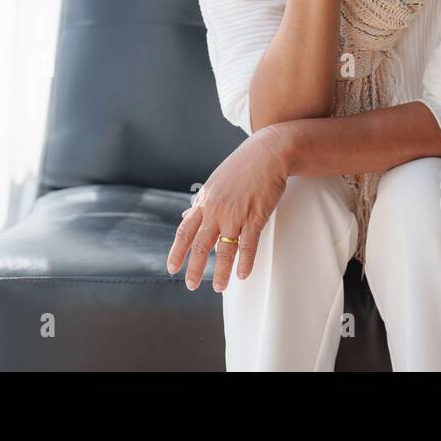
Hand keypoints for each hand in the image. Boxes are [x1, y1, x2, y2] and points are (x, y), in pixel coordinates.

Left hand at [166, 123, 292, 291]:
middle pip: (201, 245)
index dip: (177, 252)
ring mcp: (235, 214)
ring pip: (224, 250)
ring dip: (221, 272)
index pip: (184, 231)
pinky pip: (248, 245)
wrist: (268, 152)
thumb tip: (185, 215)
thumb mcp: (214, 182)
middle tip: (191, 285)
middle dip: (195, 268)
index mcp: (204, 202)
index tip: (172, 268)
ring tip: (219, 288)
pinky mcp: (255, 216)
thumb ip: (200, 202)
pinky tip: (242, 275)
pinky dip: (245, 262)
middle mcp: (216, 210)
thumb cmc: (242, 167)